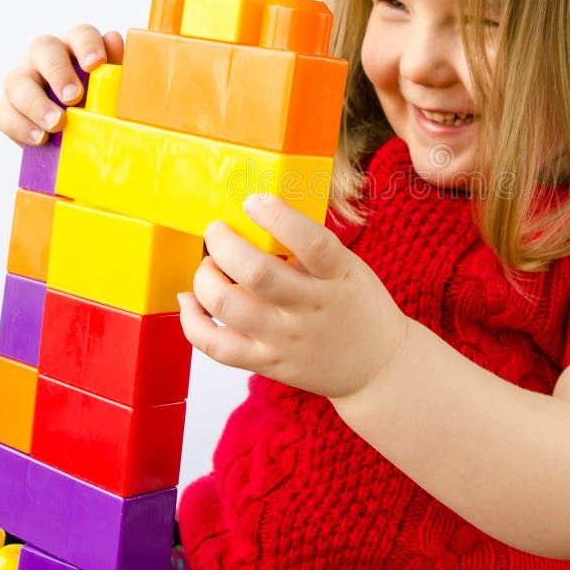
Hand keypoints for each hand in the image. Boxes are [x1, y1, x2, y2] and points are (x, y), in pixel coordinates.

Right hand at [0, 24, 123, 145]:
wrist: (76, 138)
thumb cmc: (99, 106)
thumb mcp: (112, 90)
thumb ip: (115, 67)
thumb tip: (114, 39)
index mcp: (76, 48)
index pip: (80, 34)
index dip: (87, 45)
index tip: (96, 64)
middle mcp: (45, 57)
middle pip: (43, 48)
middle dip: (58, 72)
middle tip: (73, 97)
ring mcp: (23, 79)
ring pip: (17, 80)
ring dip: (37, 104)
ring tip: (56, 124)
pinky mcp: (7, 106)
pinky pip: (4, 112)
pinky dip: (21, 126)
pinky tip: (40, 138)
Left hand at [178, 193, 409, 399]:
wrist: (378, 368)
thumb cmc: (358, 307)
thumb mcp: (349, 268)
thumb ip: (311, 248)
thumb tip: (257, 218)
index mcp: (337, 276)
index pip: (311, 243)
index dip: (278, 218)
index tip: (254, 201)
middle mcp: (310, 308)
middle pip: (257, 274)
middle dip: (224, 244)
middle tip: (217, 231)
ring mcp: (285, 339)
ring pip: (228, 307)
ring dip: (205, 277)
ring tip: (208, 265)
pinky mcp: (267, 363)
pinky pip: (216, 347)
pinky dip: (193, 321)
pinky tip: (191, 300)